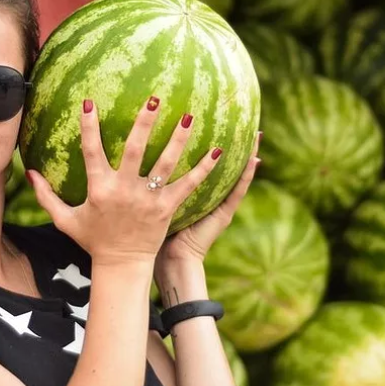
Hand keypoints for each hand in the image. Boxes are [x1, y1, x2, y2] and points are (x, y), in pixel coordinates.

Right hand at [25, 96, 222, 265]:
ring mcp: (148, 199)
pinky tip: (218, 151)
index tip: (88, 103)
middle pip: (135, 150)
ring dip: (178, 139)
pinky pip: (188, 185)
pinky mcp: (167, 208)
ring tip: (189, 115)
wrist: (122, 265)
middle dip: (144, 123)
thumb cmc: (93, 239)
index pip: (91, 152)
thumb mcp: (65, 219)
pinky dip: (204, 169)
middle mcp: (124, 191)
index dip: (88, 128)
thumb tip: (27, 171)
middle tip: (154, 98)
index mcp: (99, 189)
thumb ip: (46, 196)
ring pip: (165, 163)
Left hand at [155, 131, 261, 266]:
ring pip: (235, 175)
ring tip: (257, 135)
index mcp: (191, 194)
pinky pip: (237, 191)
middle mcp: (208, 198)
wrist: (171, 262)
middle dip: (233, 146)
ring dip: (246, 155)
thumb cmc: (154, 237)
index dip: (207, 148)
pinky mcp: (223, 214)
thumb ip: (145, 185)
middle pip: (222, 167)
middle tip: (242, 123)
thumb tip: (127, 161)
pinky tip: (255, 160)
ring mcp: (218, 206)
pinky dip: (247, 176)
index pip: (201, 167)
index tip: (209, 123)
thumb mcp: (150, 204)